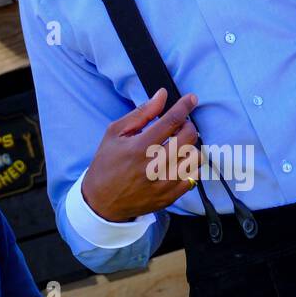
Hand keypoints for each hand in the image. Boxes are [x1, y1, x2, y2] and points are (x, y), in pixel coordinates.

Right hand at [80, 88, 199, 223]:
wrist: (101, 201)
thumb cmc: (106, 163)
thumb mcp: (115, 133)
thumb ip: (141, 113)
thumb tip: (161, 95)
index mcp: (139, 148)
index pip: (171, 121)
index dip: (184, 106)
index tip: (191, 98)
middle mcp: (154, 166)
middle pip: (188, 138)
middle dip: (188, 125)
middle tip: (179, 125)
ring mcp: (163, 184)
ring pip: (195, 158)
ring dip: (189, 146)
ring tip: (177, 146)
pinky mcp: (169, 196)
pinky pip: (193, 177)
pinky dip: (189, 166)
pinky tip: (176, 162)